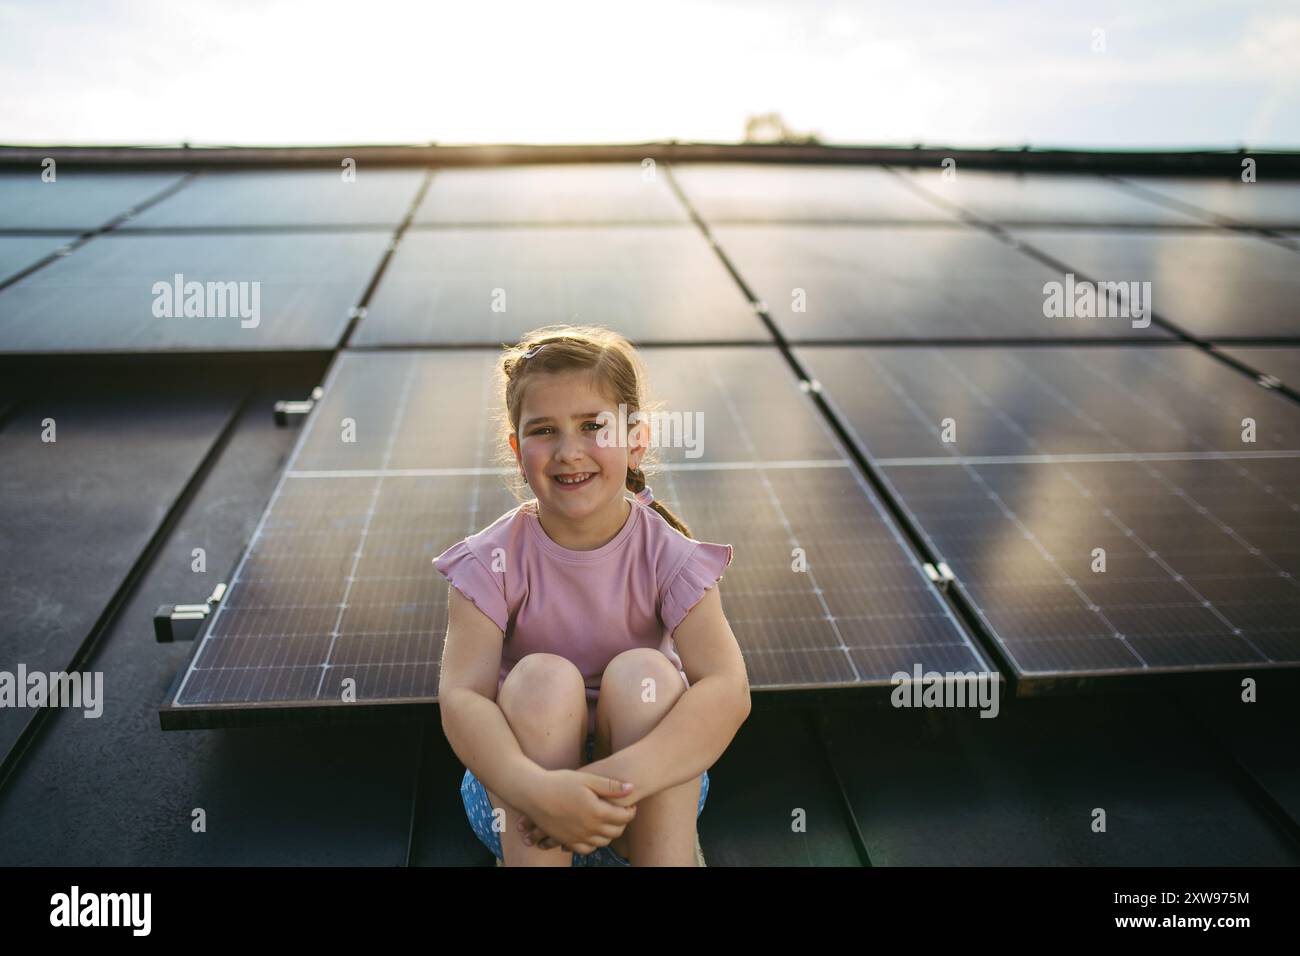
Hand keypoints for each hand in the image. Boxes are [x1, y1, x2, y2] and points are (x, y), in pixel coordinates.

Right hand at [518, 768, 637, 855]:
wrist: (534, 794)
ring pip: (603, 842)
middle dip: (623, 822)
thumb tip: (632, 788)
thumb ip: (610, 786)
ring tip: (609, 821)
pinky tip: (593, 832)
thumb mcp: (587, 779)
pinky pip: (587, 849)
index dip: (631, 811)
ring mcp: (578, 837)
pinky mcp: (567, 841)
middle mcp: (589, 828)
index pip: (624, 817)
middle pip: (616, 832)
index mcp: (597, 811)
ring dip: (610, 833)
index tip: (631, 803)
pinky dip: (594, 843)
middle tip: (622, 812)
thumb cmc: (560, 782)